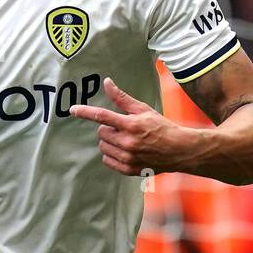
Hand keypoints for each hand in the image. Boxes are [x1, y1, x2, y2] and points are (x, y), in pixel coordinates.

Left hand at [69, 76, 204, 176]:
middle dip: (108, 128)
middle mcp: (128, 142)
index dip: (85, 112)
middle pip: (101, 132)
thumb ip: (122, 98)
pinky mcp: (129, 169)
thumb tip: (107, 82)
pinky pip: (107, 160)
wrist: (179, 150)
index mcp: (131, 125)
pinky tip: (124, 150)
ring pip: (103, 146)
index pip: (102, 116)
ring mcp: (128, 158)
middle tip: (123, 128)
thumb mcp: (143, 110)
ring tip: (125, 139)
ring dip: (109, 141)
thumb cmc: (162, 127)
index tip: (73, 109)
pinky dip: (111, 155)